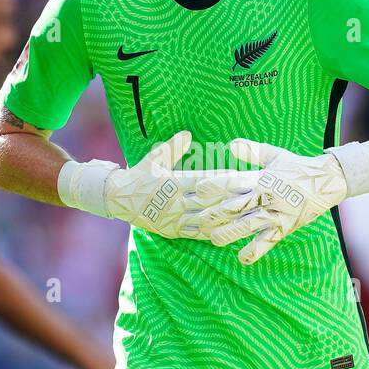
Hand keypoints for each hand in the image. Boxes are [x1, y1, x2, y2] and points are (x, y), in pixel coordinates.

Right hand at [59, 131, 259, 239]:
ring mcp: (173, 218)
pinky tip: (226, 232)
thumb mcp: (154, 158)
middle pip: (208, 202)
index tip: (242, 178)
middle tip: (252, 198)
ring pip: (204, 220)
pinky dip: (210, 233)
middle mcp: (175, 202)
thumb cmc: (138, 175)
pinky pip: (194, 234)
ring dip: (224, 220)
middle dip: (231, 201)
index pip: (204, 181)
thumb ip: (173, 147)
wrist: (116, 198)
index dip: (224, 180)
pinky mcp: (171, 231)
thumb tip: (187, 134)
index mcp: (173, 182)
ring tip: (244, 218)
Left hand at [187, 139, 350, 264]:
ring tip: (213, 240)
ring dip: (228, 234)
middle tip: (193, 220)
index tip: (196, 190)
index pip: (232, 182)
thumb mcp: (275, 155)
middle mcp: (266, 197)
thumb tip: (231, 145)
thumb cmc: (297, 166)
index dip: (213, 186)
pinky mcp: (284, 228)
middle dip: (212, 214)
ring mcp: (275, 214)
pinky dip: (254, 251)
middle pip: (234, 207)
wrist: (328, 181)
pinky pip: (267, 243)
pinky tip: (241, 258)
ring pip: (247, 227)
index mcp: (261, 178)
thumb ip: (251, 151)